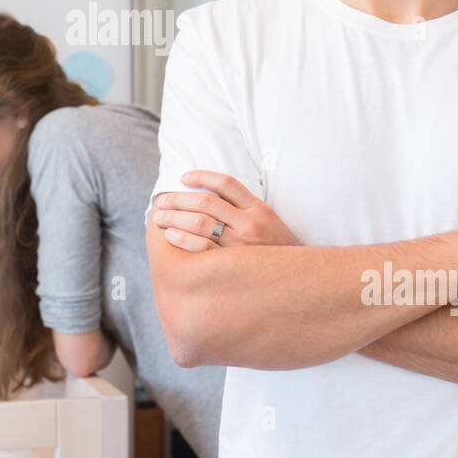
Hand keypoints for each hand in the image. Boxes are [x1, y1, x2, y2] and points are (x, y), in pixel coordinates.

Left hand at [152, 170, 298, 252]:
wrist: (297, 280)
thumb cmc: (277, 249)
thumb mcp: (268, 220)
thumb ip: (244, 207)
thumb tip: (209, 194)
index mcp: (258, 208)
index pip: (226, 183)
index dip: (201, 177)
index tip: (183, 177)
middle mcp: (250, 223)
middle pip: (206, 202)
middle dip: (178, 200)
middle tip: (160, 201)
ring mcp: (241, 245)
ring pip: (201, 223)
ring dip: (175, 217)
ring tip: (160, 217)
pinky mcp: (234, 265)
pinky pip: (203, 249)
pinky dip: (184, 240)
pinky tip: (171, 235)